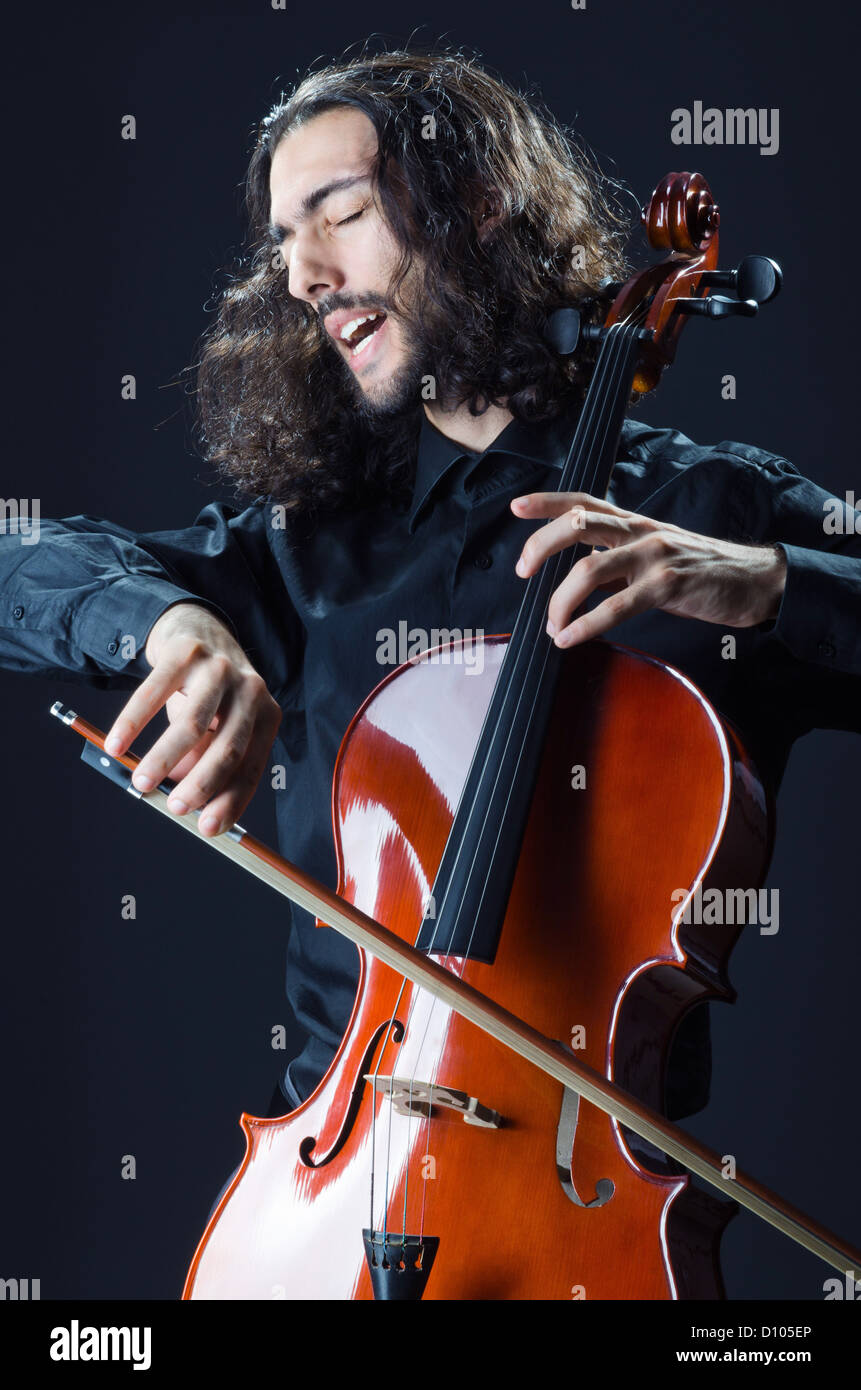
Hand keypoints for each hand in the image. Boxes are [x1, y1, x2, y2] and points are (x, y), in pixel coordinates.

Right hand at [104, 602, 281, 834]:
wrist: (196, 630)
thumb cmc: (208, 693)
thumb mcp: (216, 727)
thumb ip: (205, 761)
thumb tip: (182, 802)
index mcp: (266, 715)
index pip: (252, 767)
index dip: (231, 800)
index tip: (207, 829)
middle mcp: (251, 690)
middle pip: (229, 747)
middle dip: (202, 784)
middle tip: (175, 809)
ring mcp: (220, 668)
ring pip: (193, 723)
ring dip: (164, 758)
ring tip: (140, 782)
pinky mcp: (185, 652)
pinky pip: (154, 692)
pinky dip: (132, 723)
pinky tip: (115, 745)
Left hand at [511, 492, 786, 645]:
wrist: (756, 580)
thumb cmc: (701, 571)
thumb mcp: (656, 555)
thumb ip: (620, 562)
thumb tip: (575, 584)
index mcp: (636, 523)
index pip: (584, 501)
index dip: (548, 501)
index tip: (516, 507)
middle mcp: (641, 532)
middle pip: (578, 524)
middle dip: (540, 546)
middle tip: (522, 573)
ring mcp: (655, 556)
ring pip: (590, 567)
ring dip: (560, 599)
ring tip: (551, 625)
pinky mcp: (669, 585)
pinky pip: (618, 605)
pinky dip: (587, 624)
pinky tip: (570, 638)